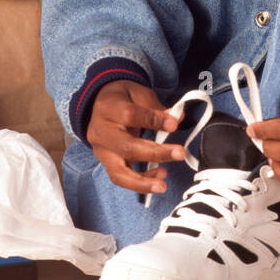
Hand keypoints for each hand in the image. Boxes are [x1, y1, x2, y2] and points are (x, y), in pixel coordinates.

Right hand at [87, 80, 185, 194]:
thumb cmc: (122, 98)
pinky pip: (121, 178)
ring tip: (163, 185)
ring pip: (118, 172)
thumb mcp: (138, 93)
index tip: (173, 124)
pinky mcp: (106, 163)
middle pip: (126, 147)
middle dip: (155, 153)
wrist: (99, 105)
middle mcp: (101, 132)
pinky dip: (140, 182)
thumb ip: (156, 107)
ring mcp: (101, 151)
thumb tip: (177, 119)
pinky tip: (159, 176)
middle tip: (179, 153)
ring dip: (142, 182)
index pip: (130, 116)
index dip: (154, 120)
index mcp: (108, 108)